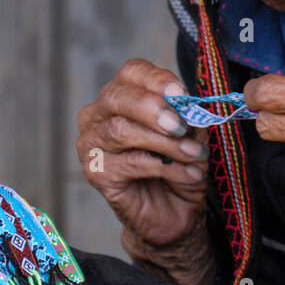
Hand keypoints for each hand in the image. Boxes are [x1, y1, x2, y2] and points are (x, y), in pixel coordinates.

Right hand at [76, 59, 214, 284]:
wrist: (173, 212)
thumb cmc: (177, 165)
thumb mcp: (190, 135)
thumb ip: (186, 117)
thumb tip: (187, 106)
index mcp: (122, 95)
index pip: (132, 72)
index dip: (156, 79)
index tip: (181, 94)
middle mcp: (98, 114)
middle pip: (116, 97)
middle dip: (153, 109)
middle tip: (181, 127)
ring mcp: (91, 143)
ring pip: (121, 130)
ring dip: (165, 144)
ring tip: (194, 155)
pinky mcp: (94, 172)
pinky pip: (128, 163)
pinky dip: (164, 168)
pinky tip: (186, 174)